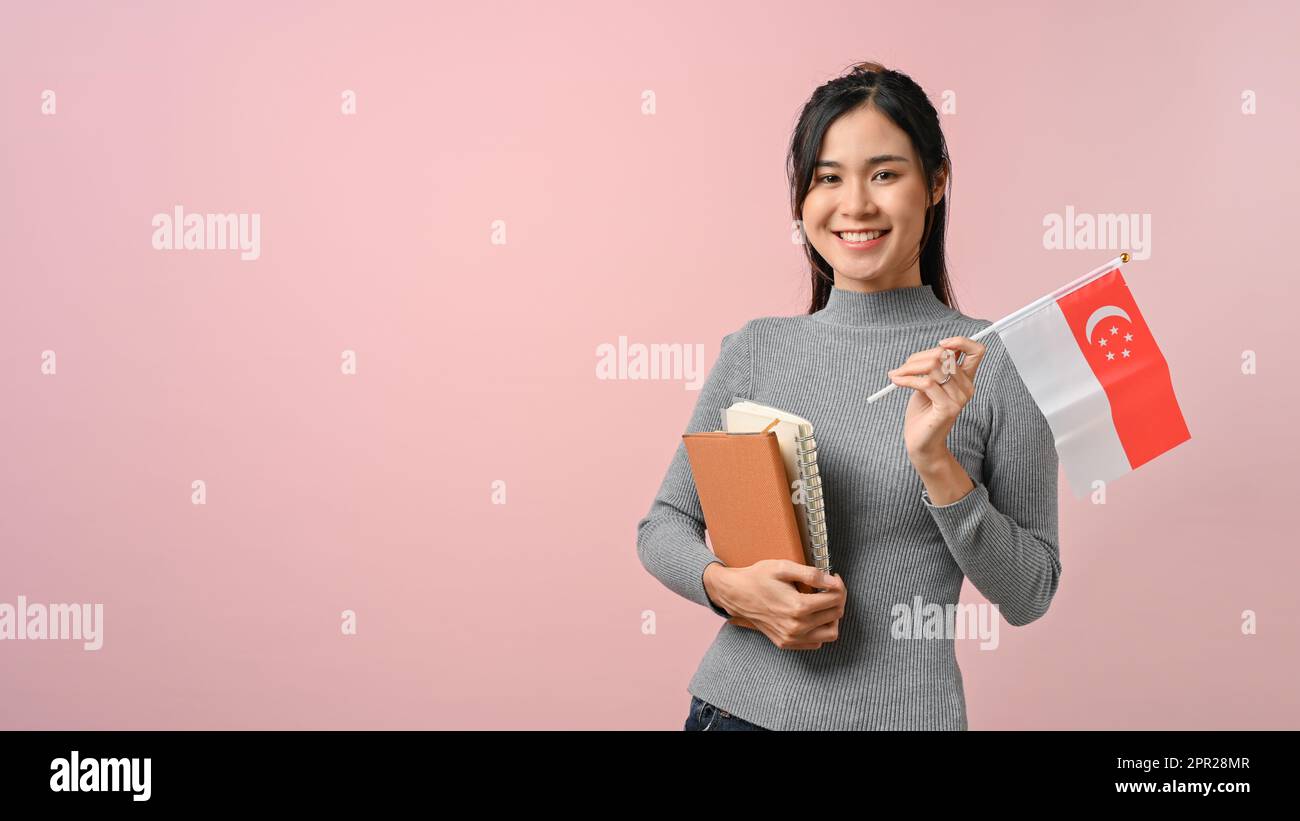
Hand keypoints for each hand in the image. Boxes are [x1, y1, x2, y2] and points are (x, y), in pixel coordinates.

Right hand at [706, 560, 845, 649]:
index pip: (835, 599)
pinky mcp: (786, 643)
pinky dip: (820, 630)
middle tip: (830, 587)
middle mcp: (797, 626)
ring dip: (833, 617)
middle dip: (838, 598)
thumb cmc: (757, 578)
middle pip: (836, 615)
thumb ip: (811, 574)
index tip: (834, 577)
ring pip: (831, 633)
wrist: (735, 594)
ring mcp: (791, 638)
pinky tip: (812, 616)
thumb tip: (833, 582)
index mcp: (798, 607)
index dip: (839, 585)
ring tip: (824, 603)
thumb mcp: (783, 567)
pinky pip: (816, 642)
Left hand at [887, 335, 987, 465]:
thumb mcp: (928, 384)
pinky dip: (906, 379)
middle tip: (901, 368)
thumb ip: (933, 366)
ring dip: (908, 368)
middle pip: (944, 355)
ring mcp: (959, 398)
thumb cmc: (922, 412)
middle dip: (917, 357)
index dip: (961, 341)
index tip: (941, 344)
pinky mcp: (947, 408)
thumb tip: (933, 348)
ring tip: (896, 375)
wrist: (921, 443)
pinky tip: (896, 382)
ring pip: (933, 366)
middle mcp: (966, 388)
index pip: (976, 351)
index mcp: (965, 379)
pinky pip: (926, 383)